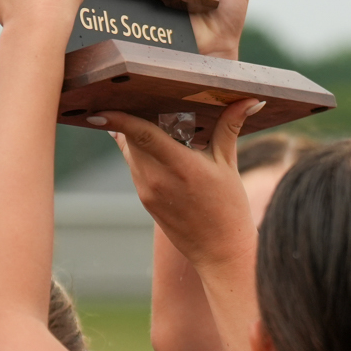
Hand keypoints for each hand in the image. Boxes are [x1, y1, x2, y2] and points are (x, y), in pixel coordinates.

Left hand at [104, 97, 263, 269]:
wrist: (219, 252)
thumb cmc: (229, 208)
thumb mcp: (229, 165)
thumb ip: (230, 128)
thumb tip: (251, 99)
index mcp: (181, 167)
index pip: (142, 135)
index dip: (119, 120)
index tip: (99, 109)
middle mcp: (157, 179)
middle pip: (131, 139)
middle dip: (130, 119)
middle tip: (134, 98)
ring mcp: (147, 191)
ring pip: (130, 153)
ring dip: (134, 136)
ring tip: (146, 117)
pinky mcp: (145, 200)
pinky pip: (135, 167)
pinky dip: (139, 153)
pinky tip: (152, 144)